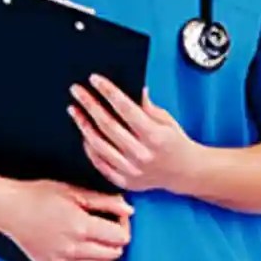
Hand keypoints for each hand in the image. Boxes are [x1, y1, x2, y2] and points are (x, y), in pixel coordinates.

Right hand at [0, 178, 133, 260]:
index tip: (116, 219)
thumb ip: (106, 201)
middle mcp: (74, 249)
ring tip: (96, 246)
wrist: (10, 209)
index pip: (121, 238)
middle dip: (115, 241)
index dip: (123, 226)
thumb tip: (130, 211)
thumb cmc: (40, 196)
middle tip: (106, 230)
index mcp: (81, 226)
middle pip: (114, 254)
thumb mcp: (75, 191)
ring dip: (105, 259)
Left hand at [69, 76, 201, 193]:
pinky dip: (89, 148)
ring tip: (74, 110)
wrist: (185, 173)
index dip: (108, 91)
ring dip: (83, 125)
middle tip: (76, 90)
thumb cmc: (176, 144)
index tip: (95, 79)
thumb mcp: (168, 121)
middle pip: (107, 125)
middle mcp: (141, 154)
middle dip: (89, 104)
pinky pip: (99, 163)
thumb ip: (149, 107)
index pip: (125, 108)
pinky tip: (84, 134)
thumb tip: (135, 90)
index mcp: (154, 136)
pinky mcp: (124, 181)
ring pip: (99, 144)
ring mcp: (131, 170)